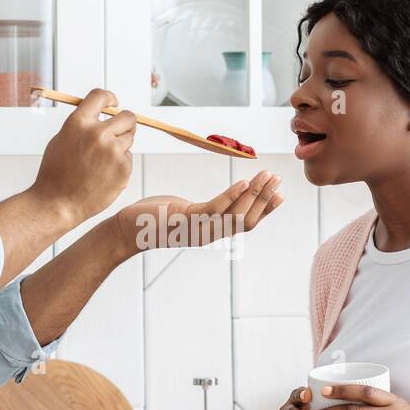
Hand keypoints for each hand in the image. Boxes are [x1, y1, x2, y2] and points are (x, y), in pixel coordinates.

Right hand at [31, 89, 136, 226]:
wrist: (58, 203)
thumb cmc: (56, 173)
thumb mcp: (62, 140)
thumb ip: (82, 126)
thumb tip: (102, 116)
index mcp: (78, 123)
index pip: (100, 96)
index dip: (110, 98)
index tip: (114, 103)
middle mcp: (98, 133)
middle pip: (127, 116)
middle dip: (126, 122)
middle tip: (122, 130)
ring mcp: (113, 151)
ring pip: (129, 139)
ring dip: (120, 146)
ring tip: (101, 163)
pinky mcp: (123, 168)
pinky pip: (127, 159)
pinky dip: (119, 165)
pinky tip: (103, 176)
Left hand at [109, 169, 282, 256]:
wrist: (128, 229)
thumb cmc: (154, 218)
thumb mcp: (187, 212)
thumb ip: (207, 210)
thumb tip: (222, 201)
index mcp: (211, 231)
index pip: (246, 223)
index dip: (265, 210)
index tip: (281, 195)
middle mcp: (209, 233)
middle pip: (247, 220)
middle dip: (265, 199)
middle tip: (278, 179)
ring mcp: (198, 228)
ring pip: (235, 214)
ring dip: (255, 194)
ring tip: (267, 176)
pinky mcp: (185, 219)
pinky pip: (214, 208)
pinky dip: (232, 195)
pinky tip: (244, 181)